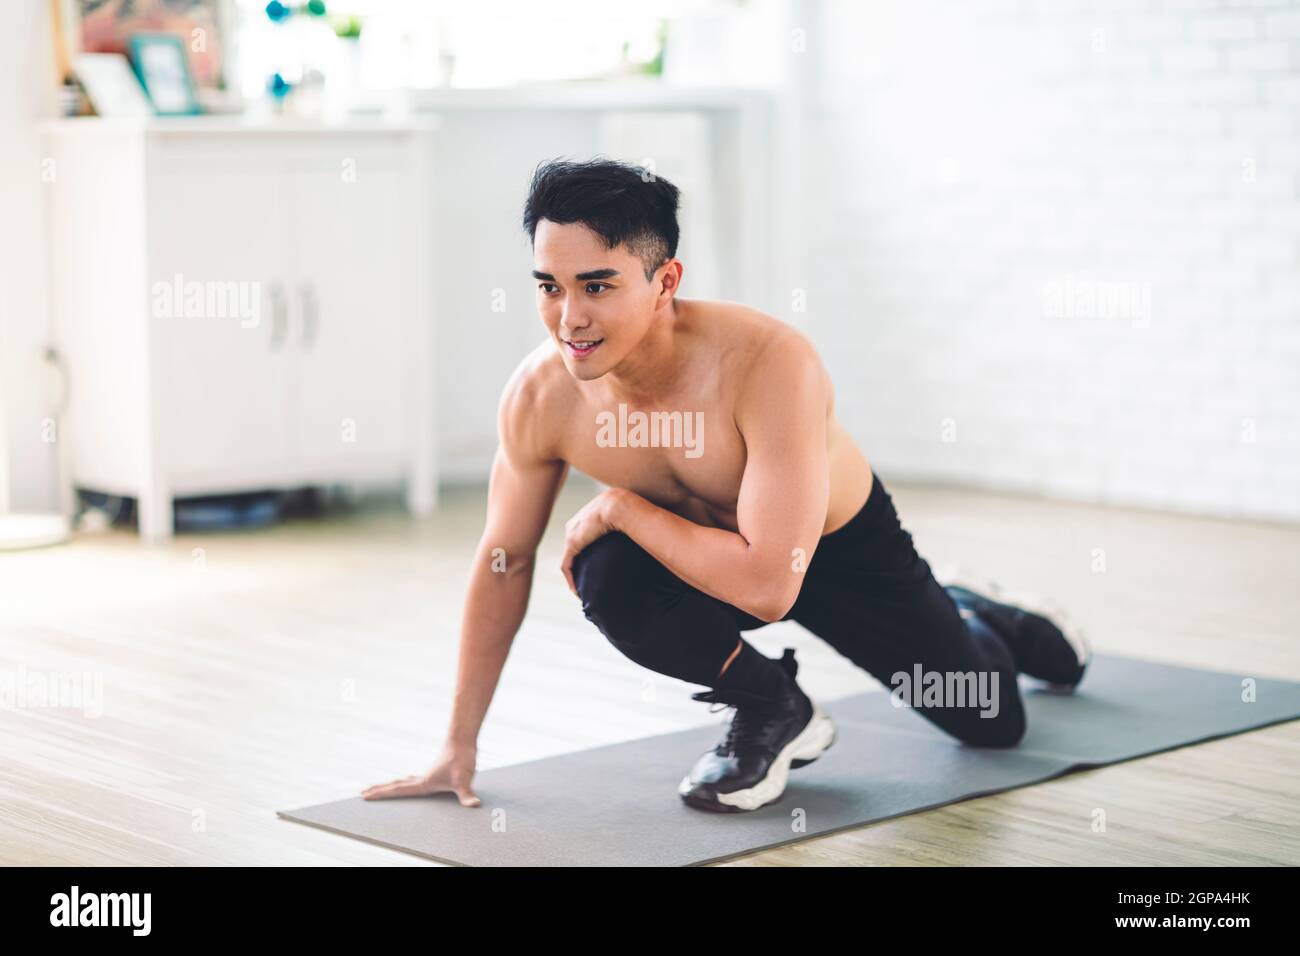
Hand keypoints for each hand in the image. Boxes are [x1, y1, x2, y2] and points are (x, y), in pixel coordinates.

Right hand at [361, 744, 480, 806]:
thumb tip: (473, 805)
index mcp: (424, 783)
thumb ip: (467, 794)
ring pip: (405, 781)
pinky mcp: (437, 770)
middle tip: (363, 792)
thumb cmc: (462, 759)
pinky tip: (412, 782)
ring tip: (381, 788)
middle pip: (397, 785)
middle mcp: (423, 778)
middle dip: (380, 790)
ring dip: (392, 785)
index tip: (364, 795)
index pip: (397, 790)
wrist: (463, 738)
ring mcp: (429, 773)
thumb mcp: (464, 779)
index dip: (381, 793)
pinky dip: (407, 781)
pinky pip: (416, 779)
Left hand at [560, 488, 627, 596]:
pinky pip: (566, 565)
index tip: (595, 564)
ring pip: (568, 559)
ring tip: (581, 590)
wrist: (619, 505)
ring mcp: (572, 534)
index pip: (582, 536)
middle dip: (577, 565)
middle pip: (573, 549)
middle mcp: (576, 524)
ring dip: (573, 576)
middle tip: (587, 580)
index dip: (586, 552)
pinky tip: (577, 592)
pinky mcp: (572, 544)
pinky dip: (570, 579)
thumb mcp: (629, 518)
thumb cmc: (630, 510)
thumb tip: (648, 536)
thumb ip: (633, 527)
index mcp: (588, 516)